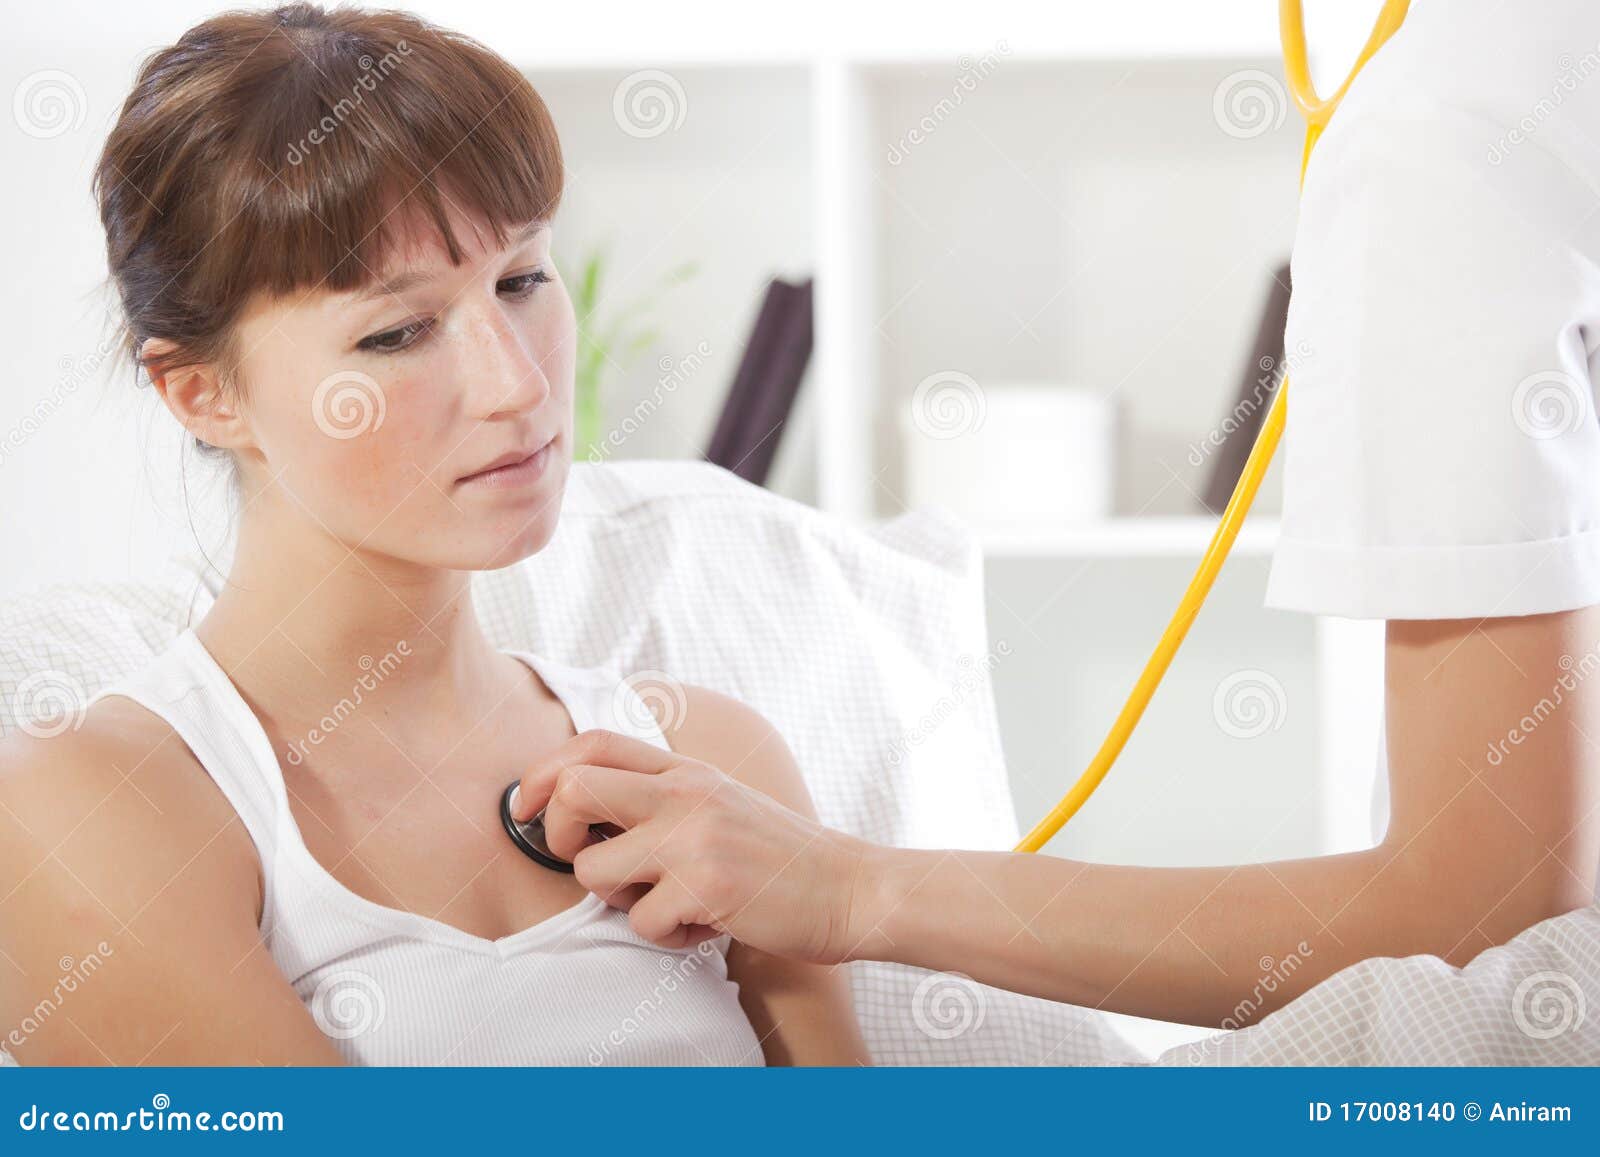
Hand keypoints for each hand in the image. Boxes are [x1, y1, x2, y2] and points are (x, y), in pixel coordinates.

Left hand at [510, 729, 868, 963]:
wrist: (850, 888)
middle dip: (555, 834)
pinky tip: (701, 926)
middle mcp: (686, 794)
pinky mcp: (708, 887)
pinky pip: (641, 922)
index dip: (542, 773)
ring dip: (615, 900)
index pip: (591, 742)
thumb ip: (661, 795)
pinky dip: (665, 937)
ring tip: (662, 903)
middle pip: (572, 789)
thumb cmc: (778, 856)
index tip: (528, 811)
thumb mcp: (719, 801)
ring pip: (593, 870)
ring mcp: (695, 838)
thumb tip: (579, 807)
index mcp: (685, 769)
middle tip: (586, 860)